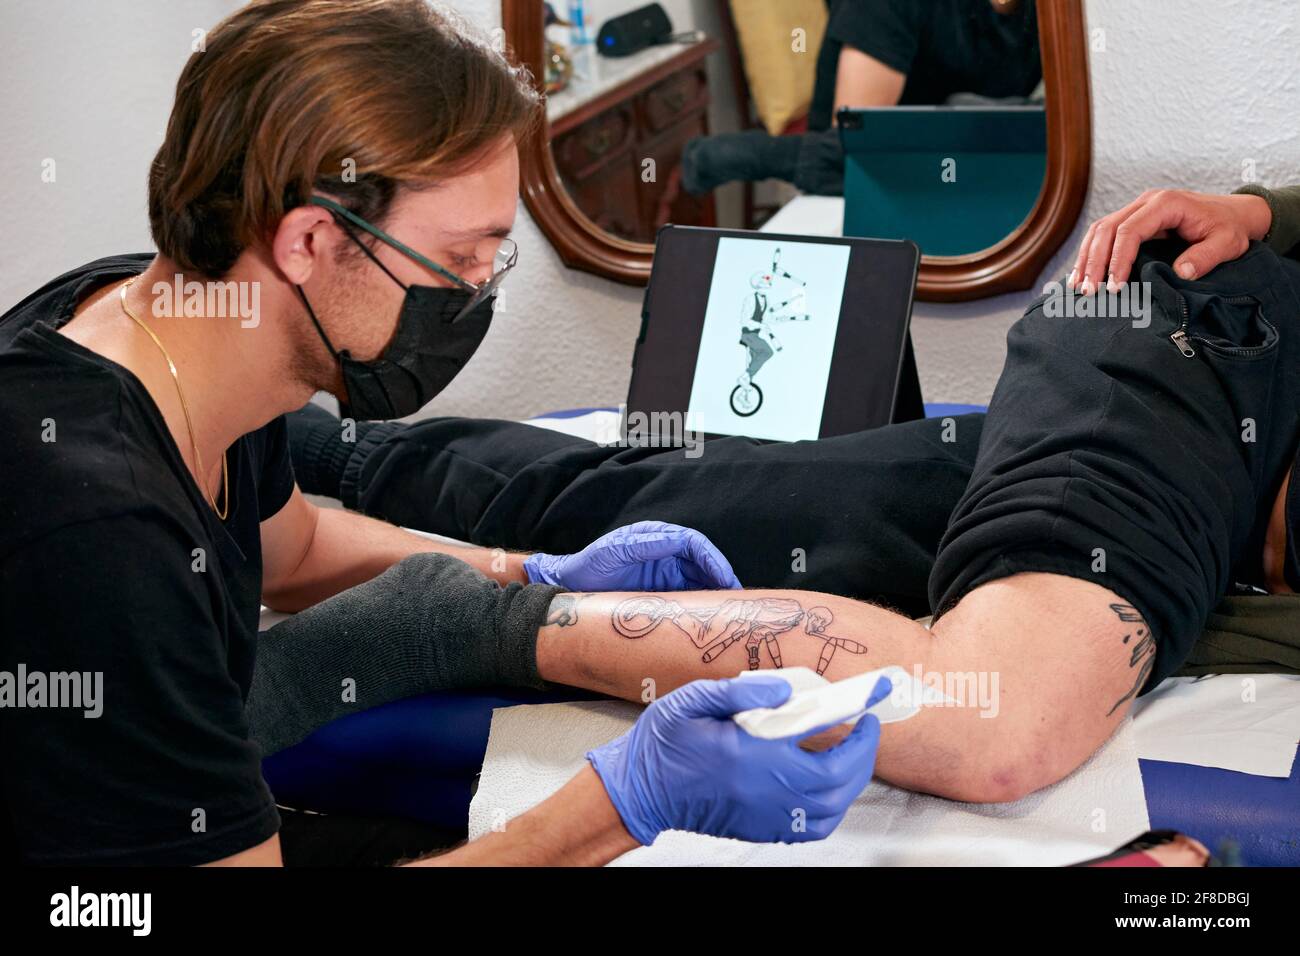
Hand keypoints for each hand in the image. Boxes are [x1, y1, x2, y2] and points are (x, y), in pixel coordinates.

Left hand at [524, 520, 740, 591]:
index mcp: (657, 537)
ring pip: (699, 581)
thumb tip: (677, 541)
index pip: (694, 544)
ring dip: (715, 593)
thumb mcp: (616, 551)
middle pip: (703, 563)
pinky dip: (701, 606)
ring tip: (729, 611)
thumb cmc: (590, 565)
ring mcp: (665, 574)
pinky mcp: (662, 593)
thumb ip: (646, 545)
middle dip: (721, 577)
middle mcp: (666, 553)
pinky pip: (687, 598)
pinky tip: (709, 618)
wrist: (571, 588)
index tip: (724, 577)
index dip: (713, 559)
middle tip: (736, 597)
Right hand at [587, 674, 890, 845]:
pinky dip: (829, 806)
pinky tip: (823, 783)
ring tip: (847, 755)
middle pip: (838, 784)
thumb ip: (742, 692)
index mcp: (753, 757)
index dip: (857, 735)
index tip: (866, 713)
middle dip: (861, 756)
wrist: (639, 791)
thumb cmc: (662, 745)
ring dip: (848, 783)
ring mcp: (764, 816)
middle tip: (862, 730)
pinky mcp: (760, 829)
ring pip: (830, 810)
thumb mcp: (693, 700)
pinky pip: (811, 827)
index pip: (827, 750)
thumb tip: (785, 690)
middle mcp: (765, 793)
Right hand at [1069, 188, 1271, 293]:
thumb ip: (1205, 257)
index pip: (1129, 230)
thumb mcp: (1227, 243)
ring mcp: (1137, 208)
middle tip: (1088, 292)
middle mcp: (1146, 202)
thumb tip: (1179, 272)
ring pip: (1099, 230)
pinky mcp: (1133, 219)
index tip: (1113, 288)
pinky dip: (1091, 255)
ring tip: (1078, 287)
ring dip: (1086, 259)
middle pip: (1106, 229)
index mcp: (1166, 203)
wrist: (1234, 213)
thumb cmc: (1229, 227)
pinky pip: (1104, 234)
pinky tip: (1082, 275)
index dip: (1117, 260)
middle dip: (1093, 262)